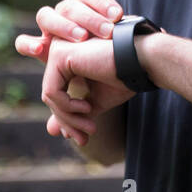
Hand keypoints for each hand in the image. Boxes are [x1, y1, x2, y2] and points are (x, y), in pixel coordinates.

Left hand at [14, 0, 123, 144]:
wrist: (142, 61)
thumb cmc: (123, 77)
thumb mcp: (94, 101)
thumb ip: (73, 113)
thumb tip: (53, 132)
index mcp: (66, 61)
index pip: (57, 95)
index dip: (68, 119)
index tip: (83, 138)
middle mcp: (59, 51)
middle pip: (51, 96)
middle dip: (67, 122)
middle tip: (83, 140)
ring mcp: (57, 51)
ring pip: (49, 96)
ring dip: (69, 118)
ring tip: (91, 128)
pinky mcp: (59, 55)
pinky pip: (52, 91)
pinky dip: (67, 107)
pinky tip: (87, 108)